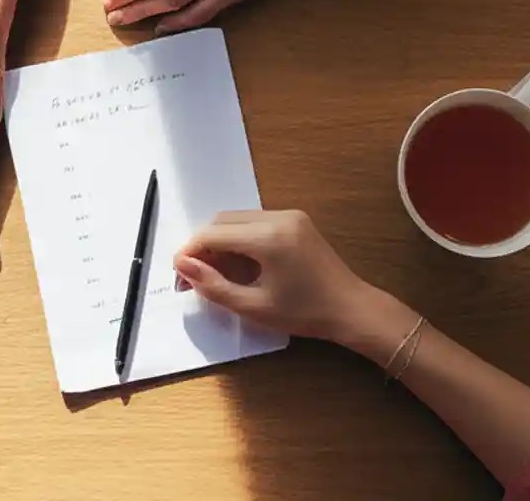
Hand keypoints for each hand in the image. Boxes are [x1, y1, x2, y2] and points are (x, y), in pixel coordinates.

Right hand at [173, 209, 372, 341]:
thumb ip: (214, 286)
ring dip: (219, 242)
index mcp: (268, 238)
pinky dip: (239, 239)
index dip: (190, 252)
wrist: (351, 309)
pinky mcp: (295, 220)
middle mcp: (278, 217)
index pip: (213, 234)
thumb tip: (183, 267)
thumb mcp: (254, 307)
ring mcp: (289, 215)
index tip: (179, 275)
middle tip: (193, 277)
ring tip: (213, 274)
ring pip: (237, 220)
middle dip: (203, 246)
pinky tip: (237, 265)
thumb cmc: (305, 313)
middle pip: (222, 221)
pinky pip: (255, 222)